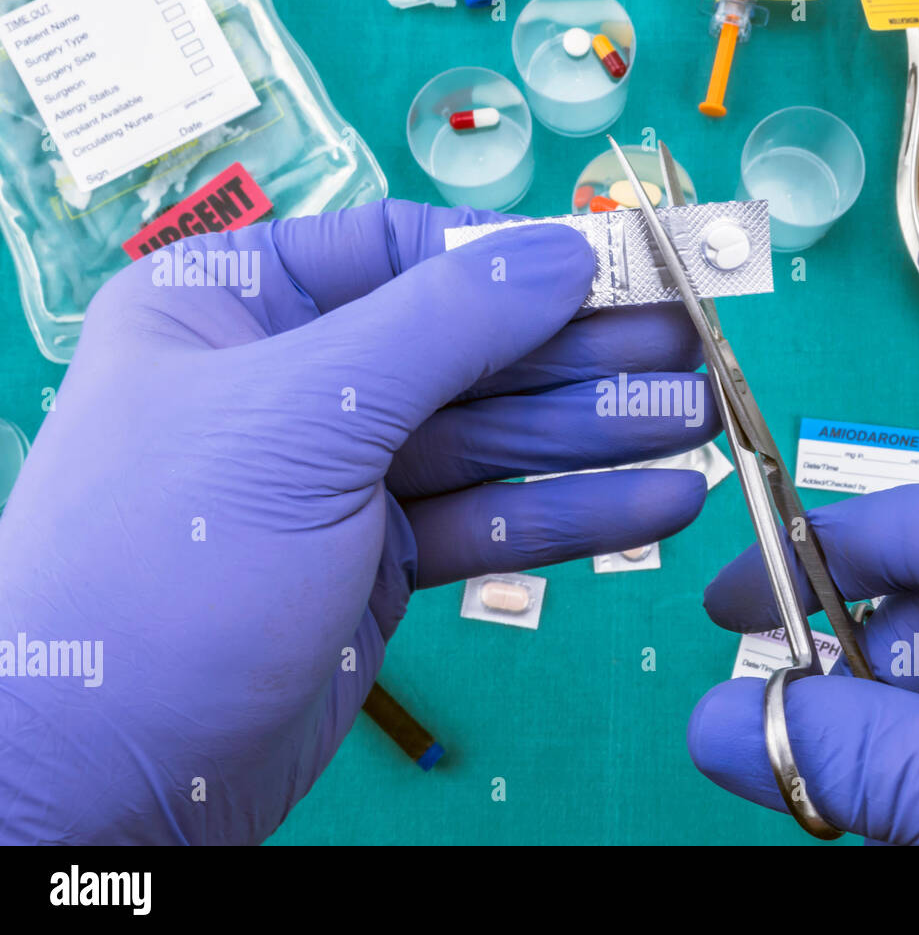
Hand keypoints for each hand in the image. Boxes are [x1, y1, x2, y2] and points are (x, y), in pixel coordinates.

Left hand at [0, 200, 717, 843]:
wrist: (110, 775)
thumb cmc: (168, 566)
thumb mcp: (304, 420)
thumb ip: (443, 326)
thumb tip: (560, 251)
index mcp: (237, 307)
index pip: (400, 253)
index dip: (514, 262)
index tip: (620, 270)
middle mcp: (294, 381)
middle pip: (463, 347)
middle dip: (578, 352)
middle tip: (689, 348)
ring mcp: (342, 476)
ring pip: (490, 436)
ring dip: (595, 433)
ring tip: (699, 421)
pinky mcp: (380, 560)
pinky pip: (489, 516)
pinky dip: (571, 512)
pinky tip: (657, 504)